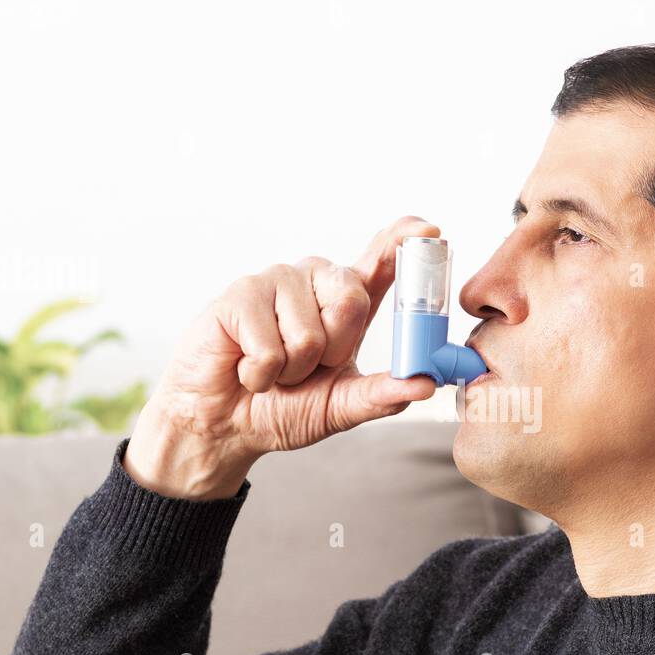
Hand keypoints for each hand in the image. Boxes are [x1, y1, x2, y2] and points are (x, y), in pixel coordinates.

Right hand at [124, 216, 439, 498]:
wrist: (224, 424)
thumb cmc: (283, 408)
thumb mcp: (341, 407)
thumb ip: (383, 395)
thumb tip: (426, 384)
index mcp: (348, 302)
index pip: (382, 259)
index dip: (404, 240)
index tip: (429, 230)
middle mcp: (317, 282)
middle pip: (351, 300)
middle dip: (331, 351)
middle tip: (306, 368)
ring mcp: (278, 281)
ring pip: (308, 333)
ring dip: (290, 370)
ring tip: (271, 368)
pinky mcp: (241, 294)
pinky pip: (269, 347)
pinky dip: (259, 373)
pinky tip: (245, 366)